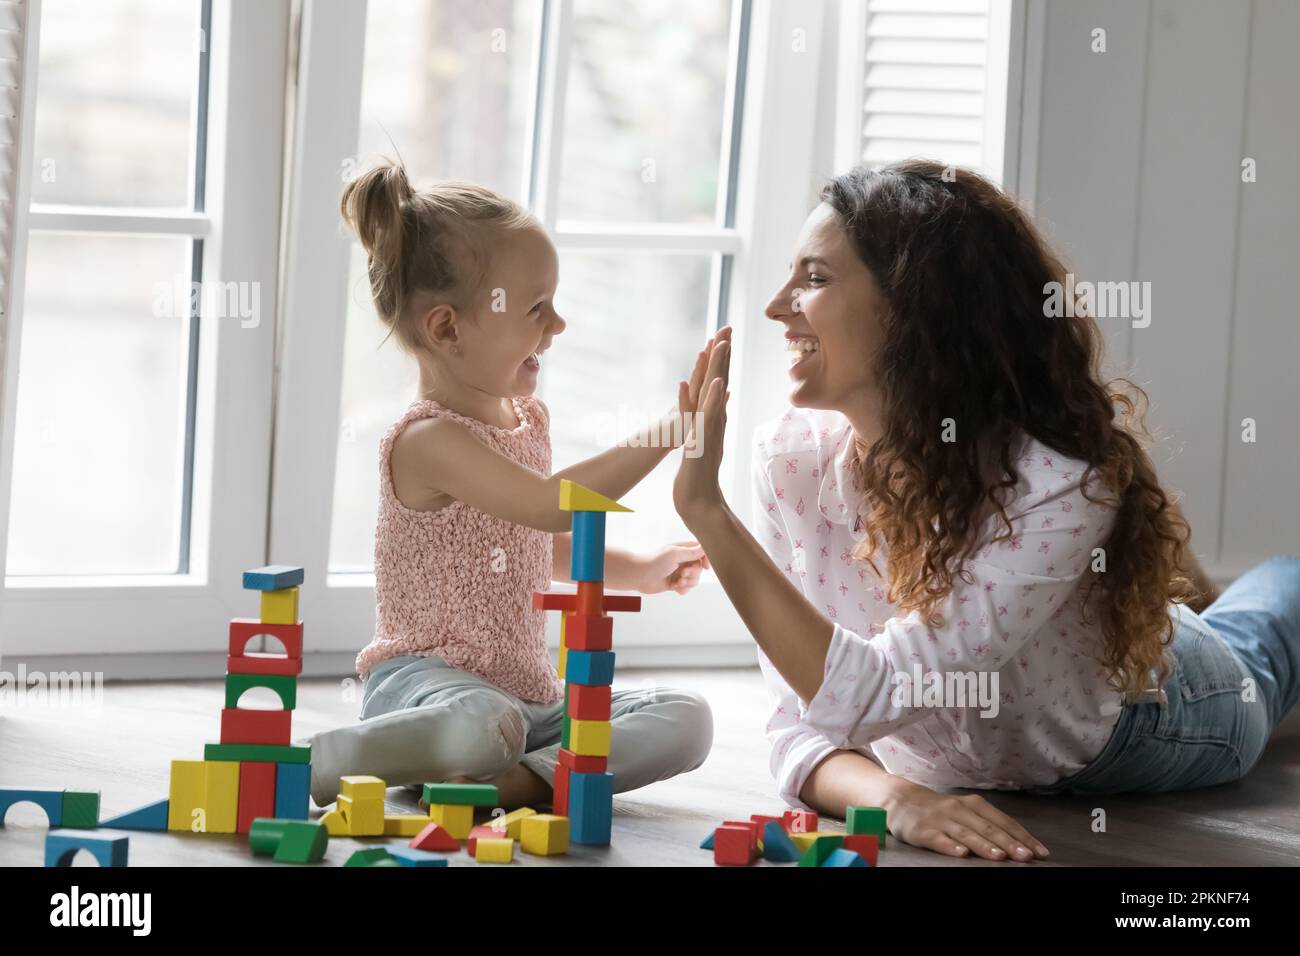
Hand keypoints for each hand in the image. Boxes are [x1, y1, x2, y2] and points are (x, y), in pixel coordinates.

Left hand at [630, 541, 710, 594]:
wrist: (639, 575)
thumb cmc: (655, 561)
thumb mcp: (675, 554)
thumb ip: (691, 552)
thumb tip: (705, 548)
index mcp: (682, 549)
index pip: (701, 551)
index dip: (706, 559)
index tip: (706, 567)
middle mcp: (681, 560)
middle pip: (699, 568)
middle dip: (693, 573)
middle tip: (682, 574)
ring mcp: (678, 572)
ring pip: (694, 579)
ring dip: (688, 582)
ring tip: (678, 582)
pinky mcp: (674, 583)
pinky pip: (686, 588)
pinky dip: (682, 589)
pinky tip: (674, 587)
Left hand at [674, 330, 730, 522]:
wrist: (699, 504)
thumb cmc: (697, 477)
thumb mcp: (702, 445)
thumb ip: (710, 426)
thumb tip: (717, 412)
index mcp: (712, 420)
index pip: (718, 383)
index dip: (721, 360)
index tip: (723, 335)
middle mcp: (714, 422)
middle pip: (719, 381)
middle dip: (722, 354)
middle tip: (727, 326)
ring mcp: (708, 431)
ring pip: (713, 395)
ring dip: (717, 370)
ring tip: (721, 344)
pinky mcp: (700, 442)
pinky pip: (702, 418)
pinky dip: (705, 400)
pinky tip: (708, 383)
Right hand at [883, 778, 1049, 861]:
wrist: (901, 800)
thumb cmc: (940, 810)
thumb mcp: (965, 811)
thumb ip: (988, 825)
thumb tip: (1019, 844)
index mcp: (973, 805)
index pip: (1003, 821)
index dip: (1022, 836)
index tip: (1040, 852)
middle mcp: (959, 810)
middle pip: (987, 827)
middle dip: (1008, 843)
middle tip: (1026, 856)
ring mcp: (940, 820)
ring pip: (966, 833)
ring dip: (984, 845)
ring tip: (1000, 856)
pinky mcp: (922, 830)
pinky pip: (938, 839)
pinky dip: (950, 846)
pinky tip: (961, 854)